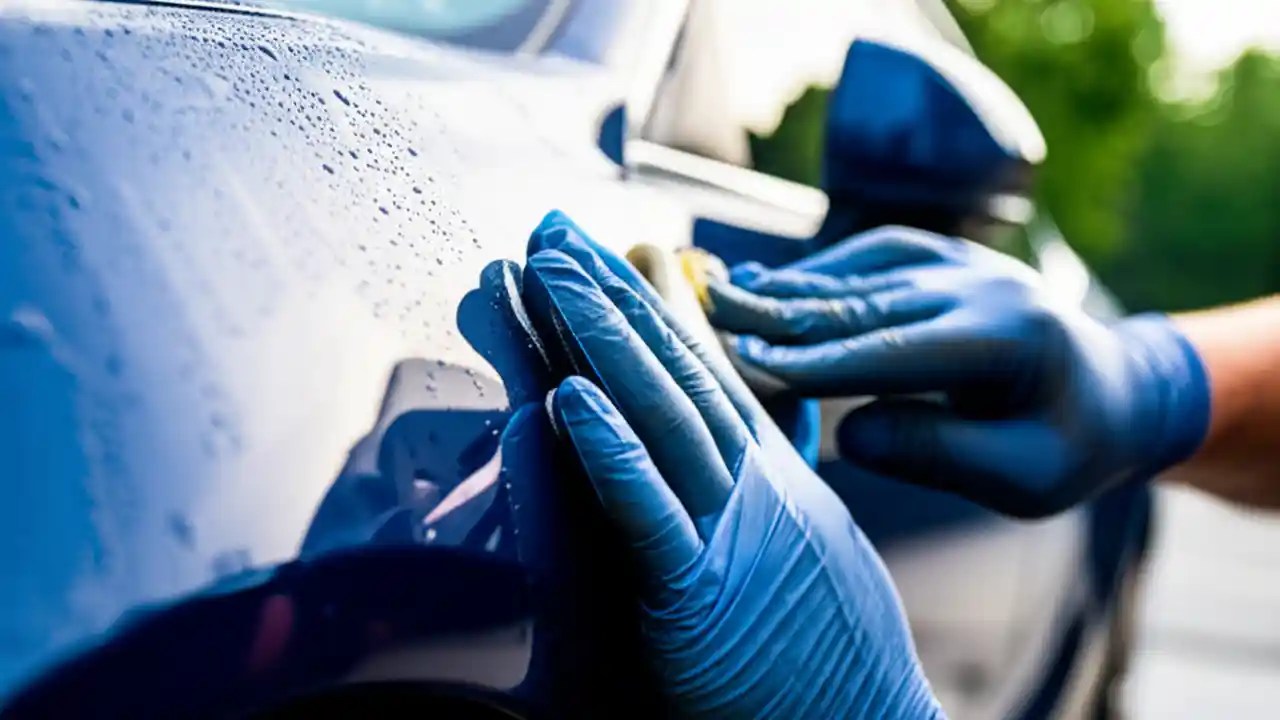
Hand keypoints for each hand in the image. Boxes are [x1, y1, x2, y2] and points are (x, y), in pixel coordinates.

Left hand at [521, 218, 941, 718]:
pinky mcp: (696, 596)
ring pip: (660, 417)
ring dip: (602, 341)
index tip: (616, 246)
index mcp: (766, 476)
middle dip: (612, 294)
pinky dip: (609, 452)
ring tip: (551, 273)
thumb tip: (763, 424)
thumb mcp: (804, 537)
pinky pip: (645, 514)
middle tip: (554, 228)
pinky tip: (569, 397)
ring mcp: (728, 534)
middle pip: (675, 372)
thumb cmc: (828, 645)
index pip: (706, 372)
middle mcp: (749, 487)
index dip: (656, 304)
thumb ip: (778, 473)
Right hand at [708, 226, 1210, 517]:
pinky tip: (774, 283)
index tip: (746, 362)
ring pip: (862, 270)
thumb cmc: (1068, 448)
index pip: (891, 349)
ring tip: (721, 293)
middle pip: (864, 300)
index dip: (814, 358)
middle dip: (780, 311)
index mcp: (1007, 342)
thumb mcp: (1024, 480)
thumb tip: (851, 436)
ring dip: (789, 284)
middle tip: (707, 313)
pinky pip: (875, 254)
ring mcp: (965, 260)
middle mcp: (983, 286)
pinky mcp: (948, 254)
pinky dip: (820, 270)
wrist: (1115, 390)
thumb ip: (941, 456)